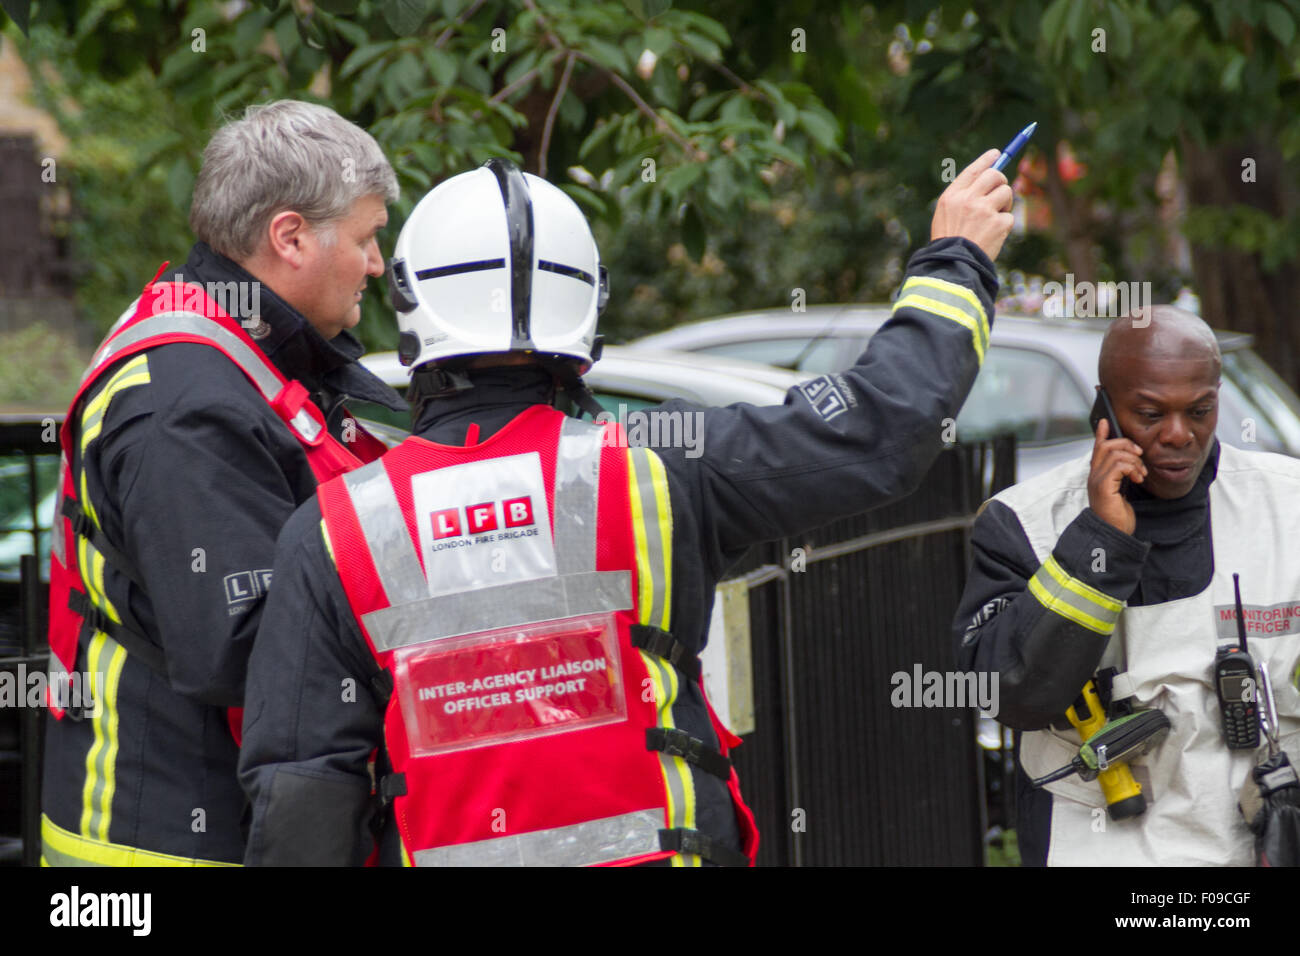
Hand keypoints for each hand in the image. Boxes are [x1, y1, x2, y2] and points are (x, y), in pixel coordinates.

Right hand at [930, 149, 1015, 260]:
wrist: (953, 265)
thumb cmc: (949, 242)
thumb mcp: (945, 215)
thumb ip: (962, 196)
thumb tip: (986, 177)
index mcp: (952, 196)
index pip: (973, 170)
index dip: (986, 160)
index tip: (996, 153)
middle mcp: (968, 199)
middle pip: (994, 175)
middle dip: (1001, 181)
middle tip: (999, 191)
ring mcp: (984, 210)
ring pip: (1006, 192)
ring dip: (1004, 204)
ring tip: (993, 220)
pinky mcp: (998, 223)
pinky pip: (1009, 216)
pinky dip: (1004, 225)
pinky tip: (992, 236)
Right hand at [1087, 418, 1145, 534]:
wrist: (1113, 532)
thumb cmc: (1118, 514)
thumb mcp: (1121, 490)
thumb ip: (1122, 476)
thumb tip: (1130, 463)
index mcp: (1098, 475)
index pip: (1097, 448)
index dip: (1101, 433)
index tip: (1105, 421)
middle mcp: (1094, 475)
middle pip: (1107, 446)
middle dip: (1127, 445)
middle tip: (1140, 456)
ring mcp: (1097, 480)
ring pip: (1115, 453)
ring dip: (1134, 460)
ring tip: (1141, 473)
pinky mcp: (1104, 486)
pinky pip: (1119, 465)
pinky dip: (1132, 468)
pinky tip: (1137, 479)